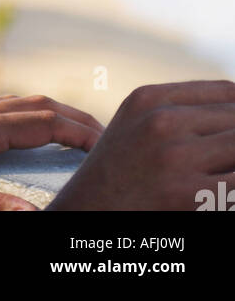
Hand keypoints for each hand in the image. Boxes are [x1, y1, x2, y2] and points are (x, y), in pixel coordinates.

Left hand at [0, 93, 102, 210]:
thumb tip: (34, 213)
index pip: (40, 121)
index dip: (77, 129)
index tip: (108, 141)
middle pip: (31, 104)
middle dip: (69, 115)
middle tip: (102, 133)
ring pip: (10, 103)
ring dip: (44, 113)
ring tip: (69, 129)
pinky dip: (16, 115)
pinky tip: (12, 128)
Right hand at [48, 80, 234, 211]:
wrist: (88, 214)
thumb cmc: (116, 175)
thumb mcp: (134, 125)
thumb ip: (176, 111)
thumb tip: (232, 111)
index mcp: (149, 98)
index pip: (227, 92)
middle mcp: (161, 120)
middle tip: (225, 157)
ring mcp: (176, 156)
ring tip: (223, 171)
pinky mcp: (191, 194)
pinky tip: (223, 193)